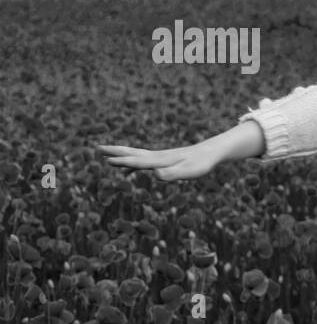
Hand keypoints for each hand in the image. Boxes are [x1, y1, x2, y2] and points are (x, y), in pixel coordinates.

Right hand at [97, 142, 220, 180]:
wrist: (211, 152)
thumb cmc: (200, 164)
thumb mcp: (187, 172)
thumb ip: (171, 174)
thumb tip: (155, 175)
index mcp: (160, 160)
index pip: (138, 161)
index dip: (122, 162)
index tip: (106, 160)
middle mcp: (157, 157)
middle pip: (132, 153)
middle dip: (115, 152)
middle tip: (97, 148)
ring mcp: (160, 157)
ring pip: (136, 155)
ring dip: (122, 156)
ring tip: (107, 158)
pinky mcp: (165, 160)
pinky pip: (144, 161)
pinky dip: (133, 164)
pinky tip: (128, 170)